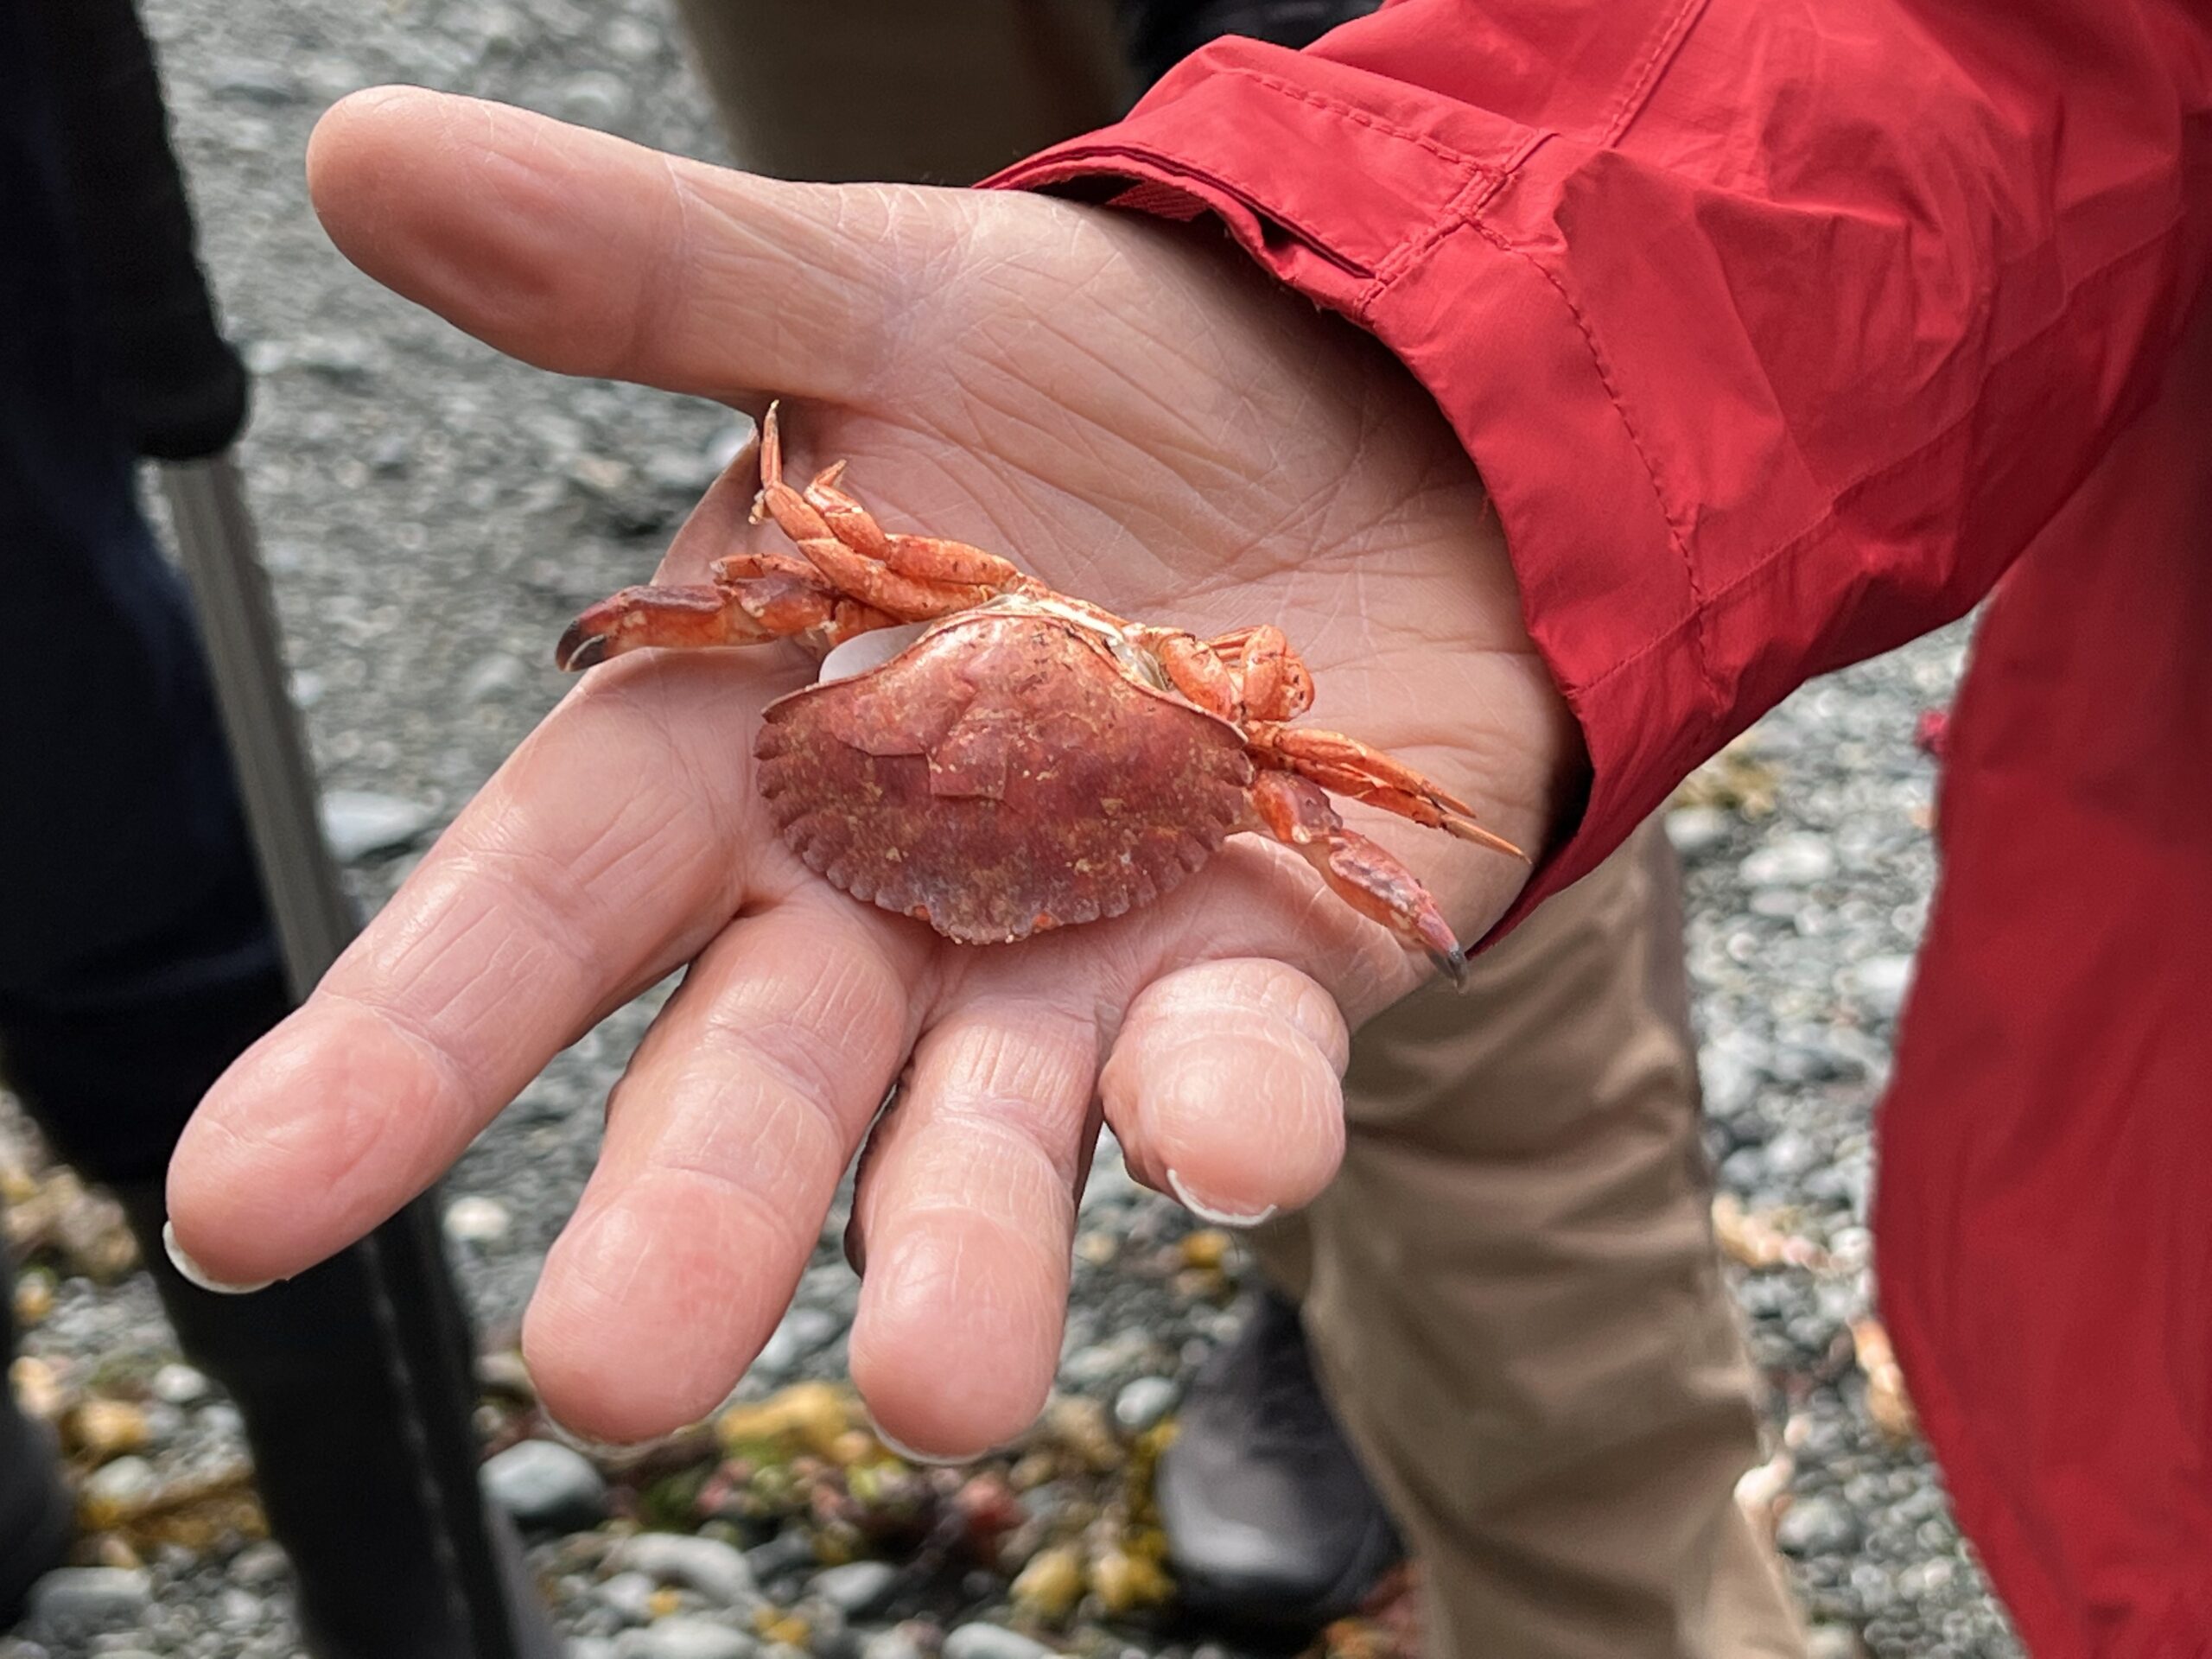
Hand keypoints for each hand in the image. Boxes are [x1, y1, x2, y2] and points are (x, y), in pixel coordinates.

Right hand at [168, 88, 1582, 1450]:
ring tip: (940, 1378)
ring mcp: (1068, 957)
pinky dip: (1231, 1114)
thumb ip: (649, 279)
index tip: (250, 1203)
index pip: (542, 909)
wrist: (1368, 414)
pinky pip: (1234, 1070)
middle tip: (615, 1374)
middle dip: (690, 1217)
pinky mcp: (1257, 975)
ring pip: (988, 1131)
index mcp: (740, 749)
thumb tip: (374, 163)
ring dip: (965, 1244)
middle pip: (756, 1076)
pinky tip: (1232, 1148)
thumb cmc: (1089, 384)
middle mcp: (881, 896)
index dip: (398, 1052)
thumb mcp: (873, 300)